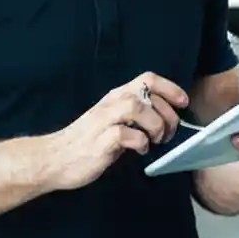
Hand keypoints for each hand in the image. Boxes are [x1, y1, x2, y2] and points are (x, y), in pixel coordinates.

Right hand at [43, 72, 188, 190]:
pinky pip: (126, 134)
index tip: (183, 103)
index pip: (148, 79)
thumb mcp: (113, 121)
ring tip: (156, 140)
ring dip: (155, 125)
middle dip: (167, 114)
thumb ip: (134, 115)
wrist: (55, 158)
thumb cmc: (88, 142)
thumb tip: (165, 117)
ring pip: (137, 107)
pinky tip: (139, 150)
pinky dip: (140, 142)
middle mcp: (110, 104)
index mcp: (115, 97)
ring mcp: (103, 121)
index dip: (171, 88)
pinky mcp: (100, 141)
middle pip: (148, 93)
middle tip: (168, 133)